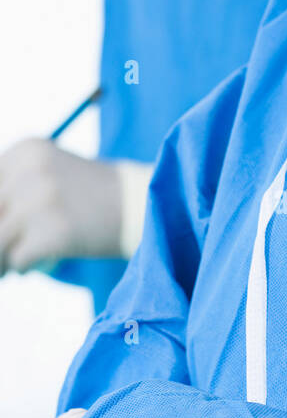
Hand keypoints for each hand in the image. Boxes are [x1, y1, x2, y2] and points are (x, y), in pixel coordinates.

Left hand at [0, 139, 122, 272]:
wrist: (141, 203)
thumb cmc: (87, 194)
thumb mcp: (44, 173)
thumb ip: (9, 190)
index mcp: (25, 151)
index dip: (0, 211)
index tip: (8, 221)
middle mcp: (30, 170)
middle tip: (10, 245)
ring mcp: (42, 200)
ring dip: (6, 256)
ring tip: (23, 255)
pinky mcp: (54, 232)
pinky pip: (18, 261)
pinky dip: (27, 266)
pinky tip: (48, 257)